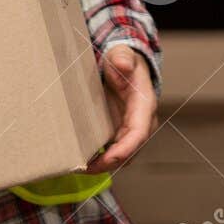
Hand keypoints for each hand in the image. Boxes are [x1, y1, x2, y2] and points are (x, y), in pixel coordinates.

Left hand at [86, 45, 157, 172]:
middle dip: (109, 163)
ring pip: (121, 156)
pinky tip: (81, 160)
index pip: (139, 133)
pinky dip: (98, 159)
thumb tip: (123, 65)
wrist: (122, 65)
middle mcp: (140, 123)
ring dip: (102, 165)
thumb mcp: (122, 55)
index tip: (107, 160)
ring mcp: (128, 130)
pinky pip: (111, 152)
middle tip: (84, 168)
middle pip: (130, 152)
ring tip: (79, 167)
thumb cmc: (124, 61)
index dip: (125, 150)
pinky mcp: (117, 133)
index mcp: (144, 106)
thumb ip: (122, 58)